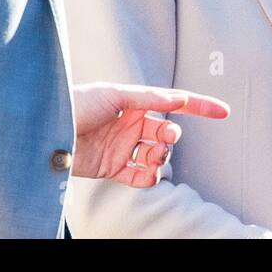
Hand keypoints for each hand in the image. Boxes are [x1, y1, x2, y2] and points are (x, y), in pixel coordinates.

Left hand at [71, 82, 229, 187]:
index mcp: (134, 102)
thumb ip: (148, 98)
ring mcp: (123, 147)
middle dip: (171, 136)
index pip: (173, 103)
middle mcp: (131, 124)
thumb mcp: (114, 94)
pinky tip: (145, 173)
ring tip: (151, 157)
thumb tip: (179, 98)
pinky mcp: (112, 168)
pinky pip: (139, 176)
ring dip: (161, 158)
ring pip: (157, 155)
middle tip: (165, 138)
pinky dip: (148, 177)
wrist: (48, 131)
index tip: (223, 112)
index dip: (199, 107)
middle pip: (166, 133)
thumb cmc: (77, 104)